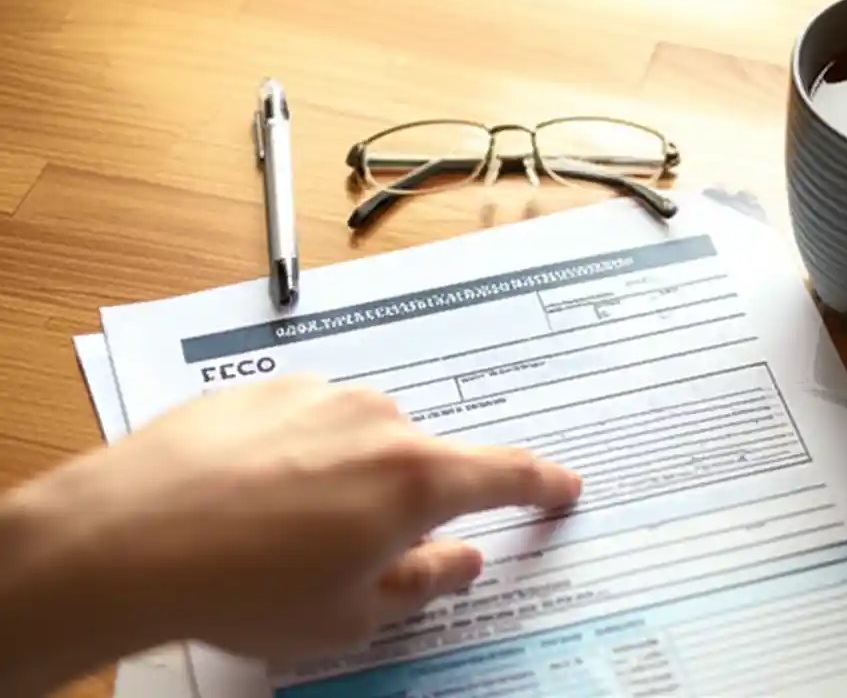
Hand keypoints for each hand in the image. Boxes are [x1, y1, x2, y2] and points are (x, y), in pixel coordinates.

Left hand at [0, 376, 579, 693]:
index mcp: (414, 478)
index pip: (505, 473)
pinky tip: (250, 496)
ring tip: (284, 530)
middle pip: (420, 462)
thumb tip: (462, 559)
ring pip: (361, 440)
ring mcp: (318, 396)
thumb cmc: (243, 589)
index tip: (565, 485)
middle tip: (356, 554)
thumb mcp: (349, 616)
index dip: (542, 484)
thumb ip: (424, 581)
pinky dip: (297, 456)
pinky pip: (306, 422)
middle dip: (404, 505)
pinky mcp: (263, 388)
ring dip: (346, 478)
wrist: (122, 538)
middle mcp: (377, 420)